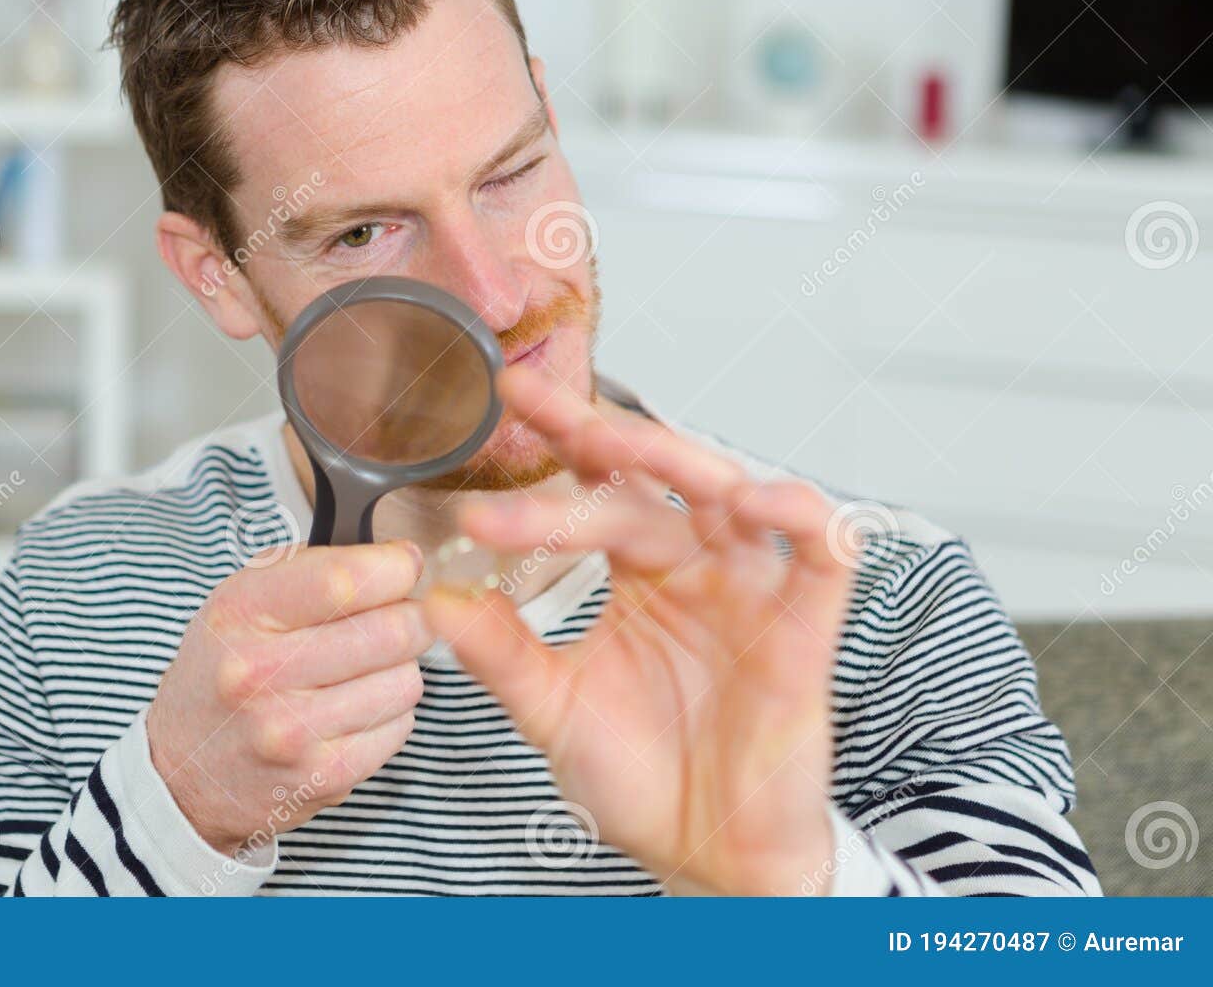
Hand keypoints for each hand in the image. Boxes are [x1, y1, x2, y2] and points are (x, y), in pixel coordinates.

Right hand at [147, 541, 430, 856]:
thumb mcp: (242, 599)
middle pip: (391, 630)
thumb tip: (397, 560)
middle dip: (411, 616)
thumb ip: (312, 567)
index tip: (403, 564)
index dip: (394, 566)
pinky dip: (390, 713)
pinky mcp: (323, 775)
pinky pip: (400, 726)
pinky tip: (354, 709)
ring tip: (364, 670)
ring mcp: (292, 732)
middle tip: (401, 616)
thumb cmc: (224, 671)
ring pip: (405, 680)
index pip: (344, 579)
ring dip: (399, 668)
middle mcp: (261, 674)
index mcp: (241, 614)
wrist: (184, 769)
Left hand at [424, 365, 851, 894]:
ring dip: (679, 460)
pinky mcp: (802, 633)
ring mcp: (749, 593)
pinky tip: (760, 503)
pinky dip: (802, 522)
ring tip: (616, 441)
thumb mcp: (553, 709)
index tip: (509, 397)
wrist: (707, 859)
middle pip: (652, 477)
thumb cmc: (642, 777)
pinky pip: (820, 559)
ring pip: (730, 495)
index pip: (596, 484)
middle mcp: (694, 566)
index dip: (559, 435)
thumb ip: (499, 651)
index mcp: (637, 572)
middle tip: (542, 410)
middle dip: (599, 435)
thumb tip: (435, 596)